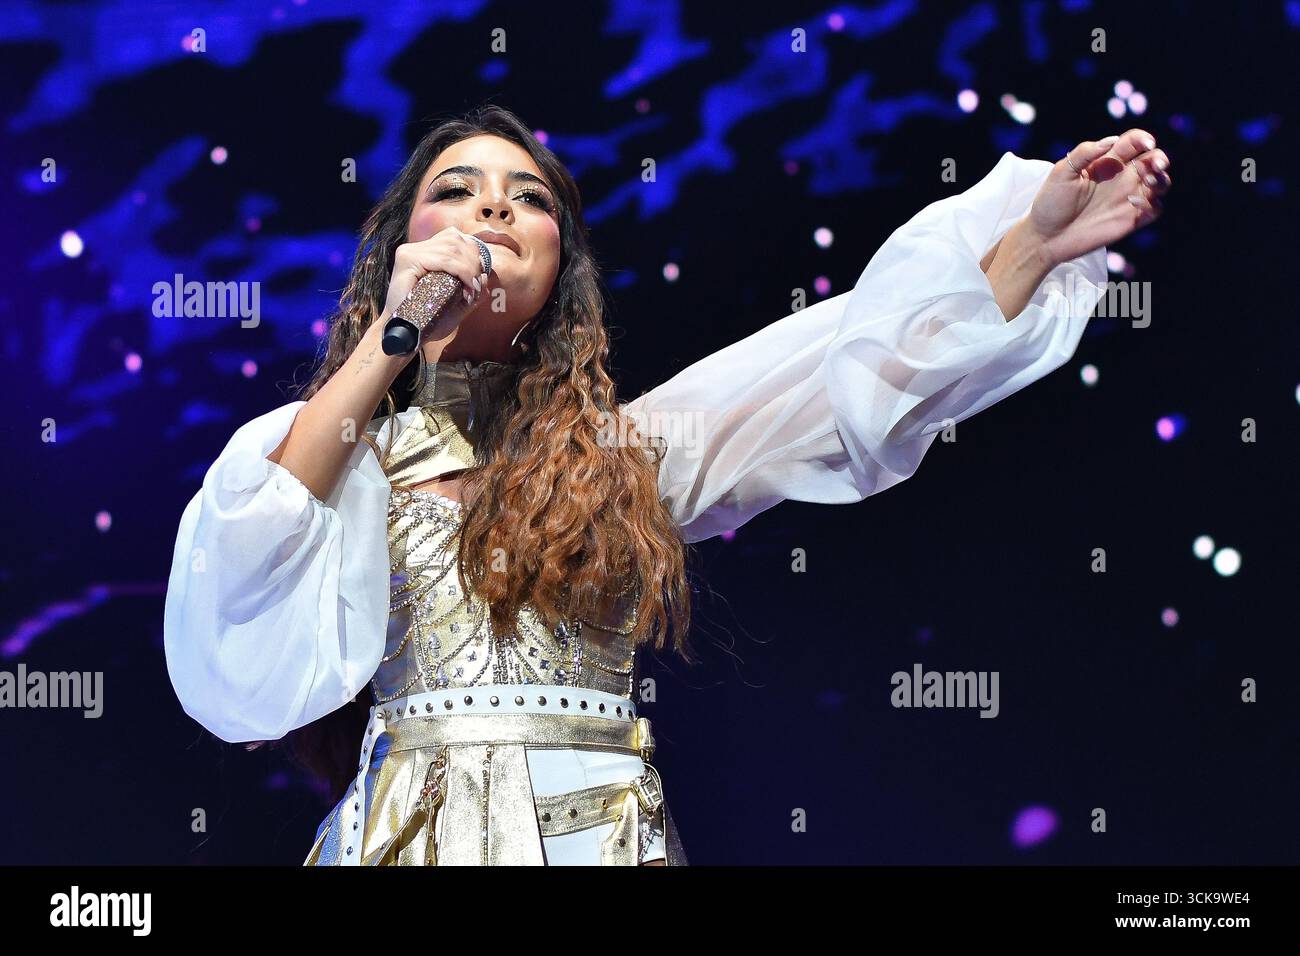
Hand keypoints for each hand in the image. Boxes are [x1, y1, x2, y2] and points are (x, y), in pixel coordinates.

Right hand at [380, 226, 491, 342]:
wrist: (405, 336)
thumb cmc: (428, 322)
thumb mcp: (456, 306)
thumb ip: (472, 292)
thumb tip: (486, 277)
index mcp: (424, 252)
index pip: (454, 237)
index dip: (472, 254)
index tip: (478, 279)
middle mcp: (415, 248)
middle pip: (455, 240)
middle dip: (473, 262)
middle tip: (476, 286)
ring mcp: (409, 252)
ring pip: (452, 248)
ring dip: (469, 269)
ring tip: (471, 289)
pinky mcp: (407, 260)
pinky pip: (443, 259)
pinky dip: (461, 271)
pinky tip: (466, 286)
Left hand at [1023, 128, 1171, 266]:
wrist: (1045, 238)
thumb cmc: (1050, 203)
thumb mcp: (1062, 173)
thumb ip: (1084, 154)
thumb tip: (1110, 140)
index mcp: (1106, 161)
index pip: (1133, 143)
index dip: (1143, 139)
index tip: (1146, 143)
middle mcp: (1121, 177)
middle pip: (1152, 161)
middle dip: (1160, 159)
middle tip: (1156, 164)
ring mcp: (1127, 199)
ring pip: (1159, 184)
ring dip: (1163, 180)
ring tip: (1151, 181)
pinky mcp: (1130, 220)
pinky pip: (1154, 209)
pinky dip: (1152, 204)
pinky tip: (1134, 204)